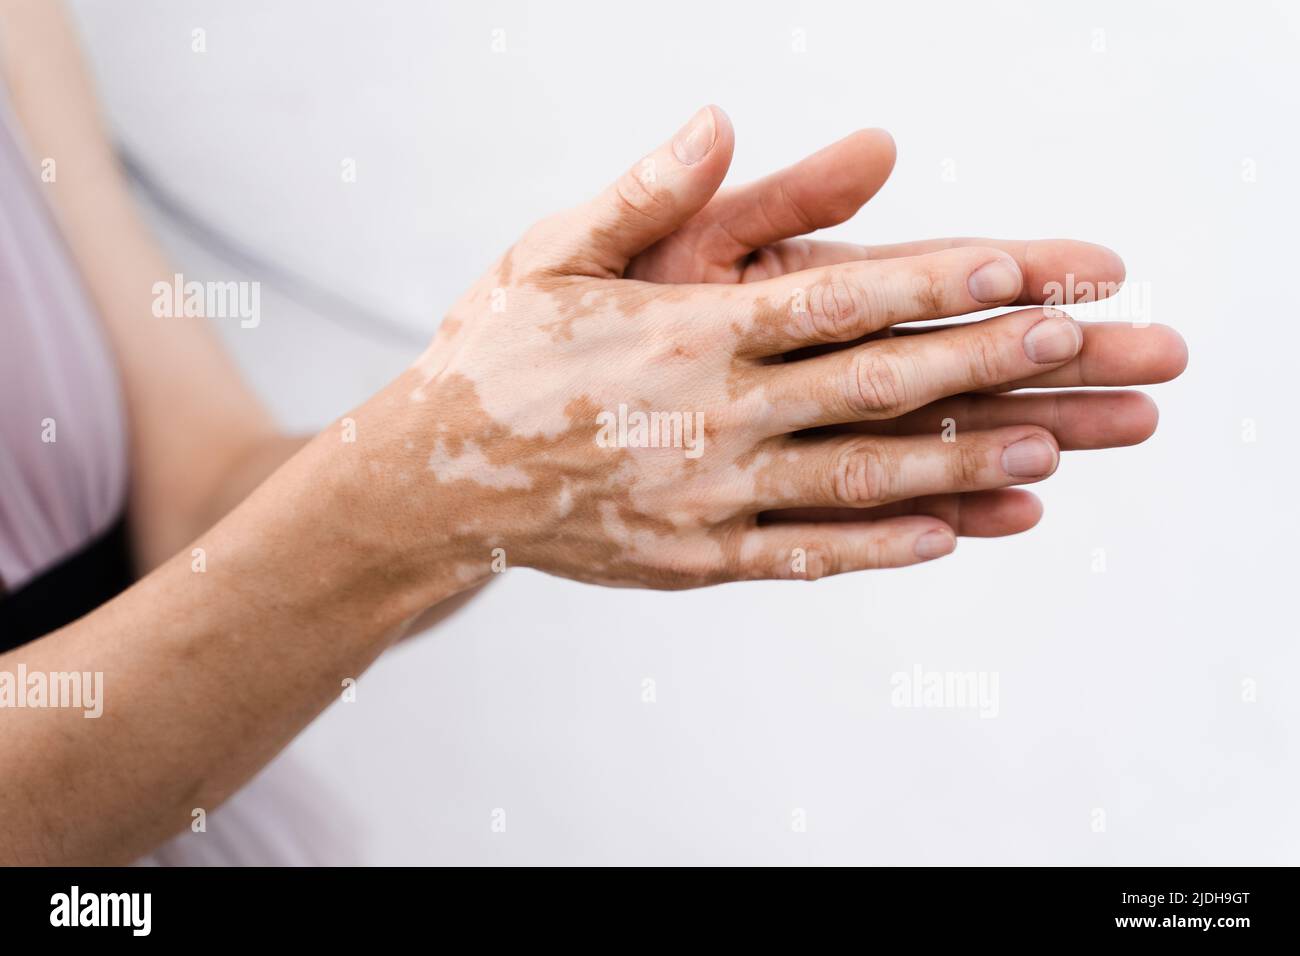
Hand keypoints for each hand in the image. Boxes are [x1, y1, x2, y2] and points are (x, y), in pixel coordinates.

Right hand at [351, 106, 1179, 592]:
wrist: (431, 479)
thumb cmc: (497, 354)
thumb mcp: (553, 253)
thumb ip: (646, 193)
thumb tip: (722, 117)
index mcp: (687, 332)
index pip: (837, 300)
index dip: (939, 281)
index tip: (1026, 264)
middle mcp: (711, 415)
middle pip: (874, 387)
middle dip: (987, 362)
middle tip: (1084, 345)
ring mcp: (706, 495)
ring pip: (856, 480)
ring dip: (958, 464)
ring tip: (1050, 448)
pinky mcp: (692, 557)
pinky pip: (799, 555)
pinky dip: (878, 548)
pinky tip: (949, 538)